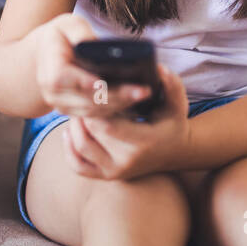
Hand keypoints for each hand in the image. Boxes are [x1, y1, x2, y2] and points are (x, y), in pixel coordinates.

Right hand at [33, 14, 152, 118]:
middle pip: (86, 99)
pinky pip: (94, 115)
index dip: (85, 83)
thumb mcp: (69, 25)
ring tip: (142, 95)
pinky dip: (114, 110)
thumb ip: (82, 34)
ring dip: (119, 105)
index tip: (105, 84)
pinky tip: (132, 102)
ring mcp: (62, 105)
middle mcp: (53, 93)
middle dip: (116, 96)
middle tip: (142, 90)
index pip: (63, 79)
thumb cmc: (61, 36)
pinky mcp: (72, 111)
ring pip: (92, 111)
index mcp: (50, 70)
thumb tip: (100, 48)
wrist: (45, 53)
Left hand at [62, 64, 190, 179]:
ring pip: (80, 147)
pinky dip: (69, 149)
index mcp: (142, 142)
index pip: (107, 125)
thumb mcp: (177, 104)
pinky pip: (78, 166)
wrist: (173, 153)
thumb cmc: (172, 124)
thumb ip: (172, 85)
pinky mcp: (106, 176)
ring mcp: (114, 171)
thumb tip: (159, 69)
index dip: (95, 106)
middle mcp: (126, 161)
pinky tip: (70, 131)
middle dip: (82, 112)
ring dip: (74, 126)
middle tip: (80, 95)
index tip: (94, 89)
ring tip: (78, 108)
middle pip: (90, 134)